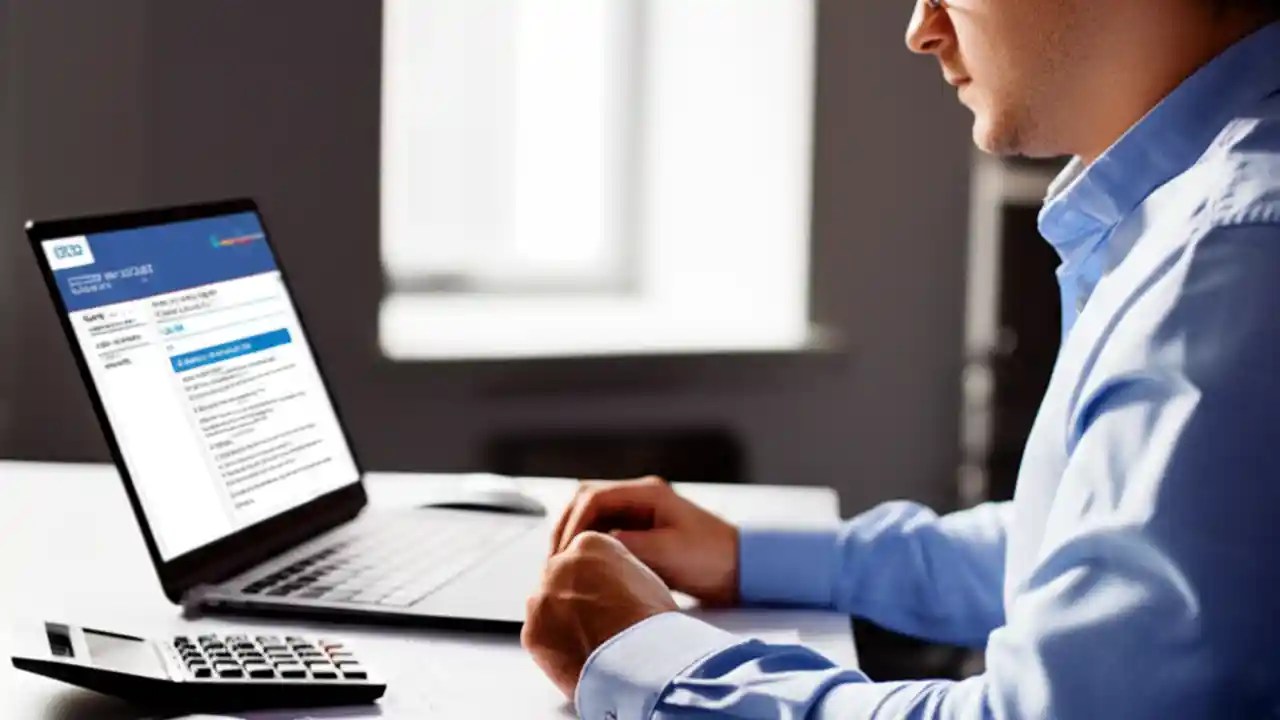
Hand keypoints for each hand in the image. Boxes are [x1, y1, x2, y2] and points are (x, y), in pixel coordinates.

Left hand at [522, 531, 677, 698]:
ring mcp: (542, 598)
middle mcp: (559, 564)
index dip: (596, 580)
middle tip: (596, 622)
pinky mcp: (532, 631)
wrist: (641, 661)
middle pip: (560, 578)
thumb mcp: (644, 578)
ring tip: (589, 642)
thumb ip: (615, 571)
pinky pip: (539, 635)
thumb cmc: (651, 623)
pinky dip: (554, 646)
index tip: (607, 598)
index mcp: (589, 544)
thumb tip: (609, 582)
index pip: (583, 556)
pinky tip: (578, 655)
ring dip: (561, 620)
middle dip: (573, 598)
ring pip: (547, 606)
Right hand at [552, 476, 739, 606]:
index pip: (593, 497)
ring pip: (592, 515)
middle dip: (567, 527)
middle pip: (586, 501)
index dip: (573, 524)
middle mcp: (641, 496)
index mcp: (648, 493)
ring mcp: (640, 511)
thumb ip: (628, 545)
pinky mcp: (641, 530)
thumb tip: (592, 547)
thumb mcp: (668, 553)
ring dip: (576, 535)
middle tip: (555, 556)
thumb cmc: (712, 557)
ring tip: (564, 562)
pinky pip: (605, 530)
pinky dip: (589, 544)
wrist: (740, 570)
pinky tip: (584, 564)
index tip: (563, 550)